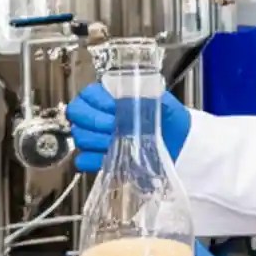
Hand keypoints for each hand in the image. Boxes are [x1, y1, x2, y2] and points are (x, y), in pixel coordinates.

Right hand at [66, 83, 191, 172]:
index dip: (98, 101)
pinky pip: (83, 160)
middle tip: (114, 127)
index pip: (88, 94)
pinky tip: (109, 158)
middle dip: (95, 121)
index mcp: (110, 96)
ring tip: (116, 142)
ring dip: (96, 140)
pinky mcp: (100, 159)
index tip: (115, 108)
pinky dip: (93, 160)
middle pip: (77, 114)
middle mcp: (99, 115)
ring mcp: (97, 137)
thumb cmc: (168, 119)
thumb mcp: (166, 103)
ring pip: (80, 136)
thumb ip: (154, 97)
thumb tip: (144, 97)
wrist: (178, 143)